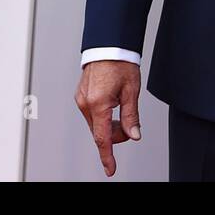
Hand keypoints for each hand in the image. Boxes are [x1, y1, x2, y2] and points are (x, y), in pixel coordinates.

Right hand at [75, 60, 141, 176]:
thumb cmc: (120, 63)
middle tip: (130, 128)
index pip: (103, 138)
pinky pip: (91, 115)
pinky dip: (102, 118)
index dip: (107, 156)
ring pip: (95, 125)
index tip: (110, 169)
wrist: (109, 46)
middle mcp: (86, 103)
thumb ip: (131, 115)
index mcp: (99, 103)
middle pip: (99, 133)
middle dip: (114, 136)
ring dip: (108, 127)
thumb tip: (133, 134)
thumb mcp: (132, 90)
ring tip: (123, 114)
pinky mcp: (81, 97)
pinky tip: (112, 109)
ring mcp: (81, 100)